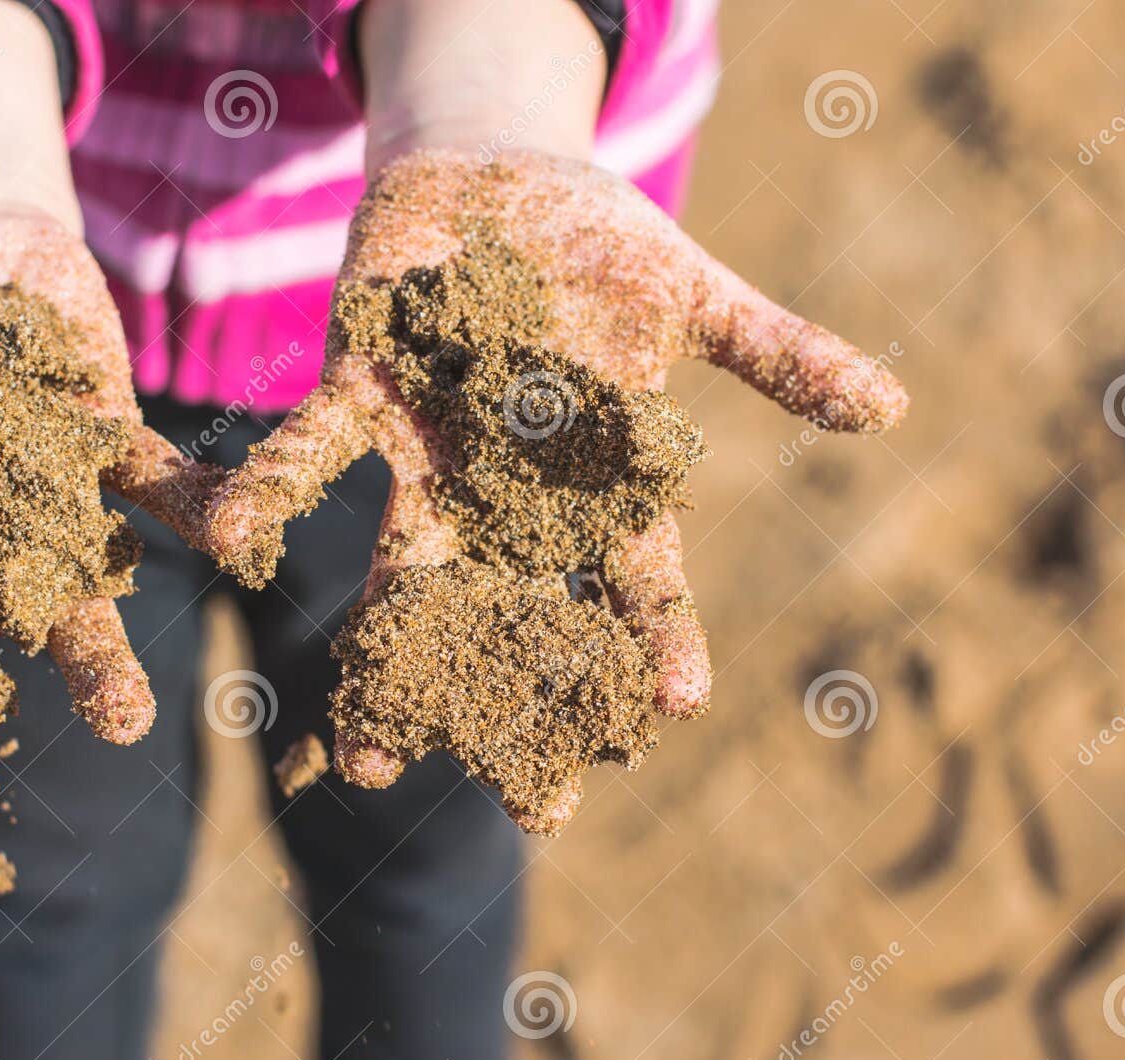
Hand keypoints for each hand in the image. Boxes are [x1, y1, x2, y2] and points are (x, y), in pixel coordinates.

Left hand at [205, 149, 907, 829]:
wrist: (498, 184)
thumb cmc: (608, 254)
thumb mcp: (700, 296)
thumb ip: (777, 353)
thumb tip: (892, 407)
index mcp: (592, 482)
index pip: (636, 578)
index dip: (658, 635)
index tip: (676, 706)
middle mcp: (507, 494)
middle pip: (517, 615)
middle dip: (517, 704)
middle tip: (528, 810)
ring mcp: (427, 456)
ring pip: (405, 570)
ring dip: (385, 654)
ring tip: (368, 749)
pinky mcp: (356, 399)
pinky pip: (307, 455)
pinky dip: (272, 496)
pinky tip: (233, 547)